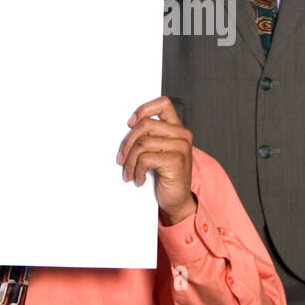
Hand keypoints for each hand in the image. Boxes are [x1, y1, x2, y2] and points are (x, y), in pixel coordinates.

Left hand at [117, 96, 195, 225]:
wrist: (178, 200)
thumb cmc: (166, 176)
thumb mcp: (159, 152)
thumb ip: (149, 137)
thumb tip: (126, 130)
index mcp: (177, 128)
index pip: (163, 104)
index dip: (143, 110)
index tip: (130, 123)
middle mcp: (182, 135)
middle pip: (145, 125)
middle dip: (127, 143)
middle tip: (121, 158)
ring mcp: (181, 147)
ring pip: (142, 143)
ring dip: (129, 161)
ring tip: (129, 172)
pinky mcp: (176, 161)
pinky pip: (145, 159)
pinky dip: (137, 171)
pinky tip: (139, 179)